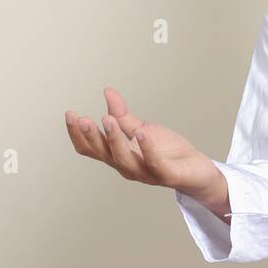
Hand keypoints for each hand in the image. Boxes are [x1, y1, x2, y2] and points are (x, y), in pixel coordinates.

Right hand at [65, 87, 219, 196]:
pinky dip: (147, 149)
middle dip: (90, 136)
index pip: (91, 148)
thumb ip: (123, 116)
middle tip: (81, 118)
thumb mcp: (142, 129)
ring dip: (114, 139)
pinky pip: (154, 163)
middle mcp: (127, 167)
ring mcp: (146, 173)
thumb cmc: (168, 152)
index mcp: (118, 155)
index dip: (78, 134)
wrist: (198, 171)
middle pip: (103, 154)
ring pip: (124, 159)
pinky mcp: (167, 175)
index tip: (70, 114)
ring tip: (108, 120)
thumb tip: (108, 91)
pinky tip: (141, 134)